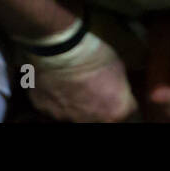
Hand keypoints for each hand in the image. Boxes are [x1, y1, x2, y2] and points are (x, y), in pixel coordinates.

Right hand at [23, 34, 137, 122]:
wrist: (60, 48)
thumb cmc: (93, 54)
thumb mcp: (118, 68)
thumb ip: (119, 87)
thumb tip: (116, 90)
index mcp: (115, 112)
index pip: (125, 113)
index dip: (118, 101)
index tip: (113, 91)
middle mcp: (92, 122)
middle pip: (97, 118)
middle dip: (96, 106)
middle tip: (89, 87)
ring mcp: (66, 118)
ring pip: (72, 115)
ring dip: (73, 104)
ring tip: (69, 83)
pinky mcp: (44, 110)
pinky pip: (51, 107)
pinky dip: (53, 98)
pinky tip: (53, 82)